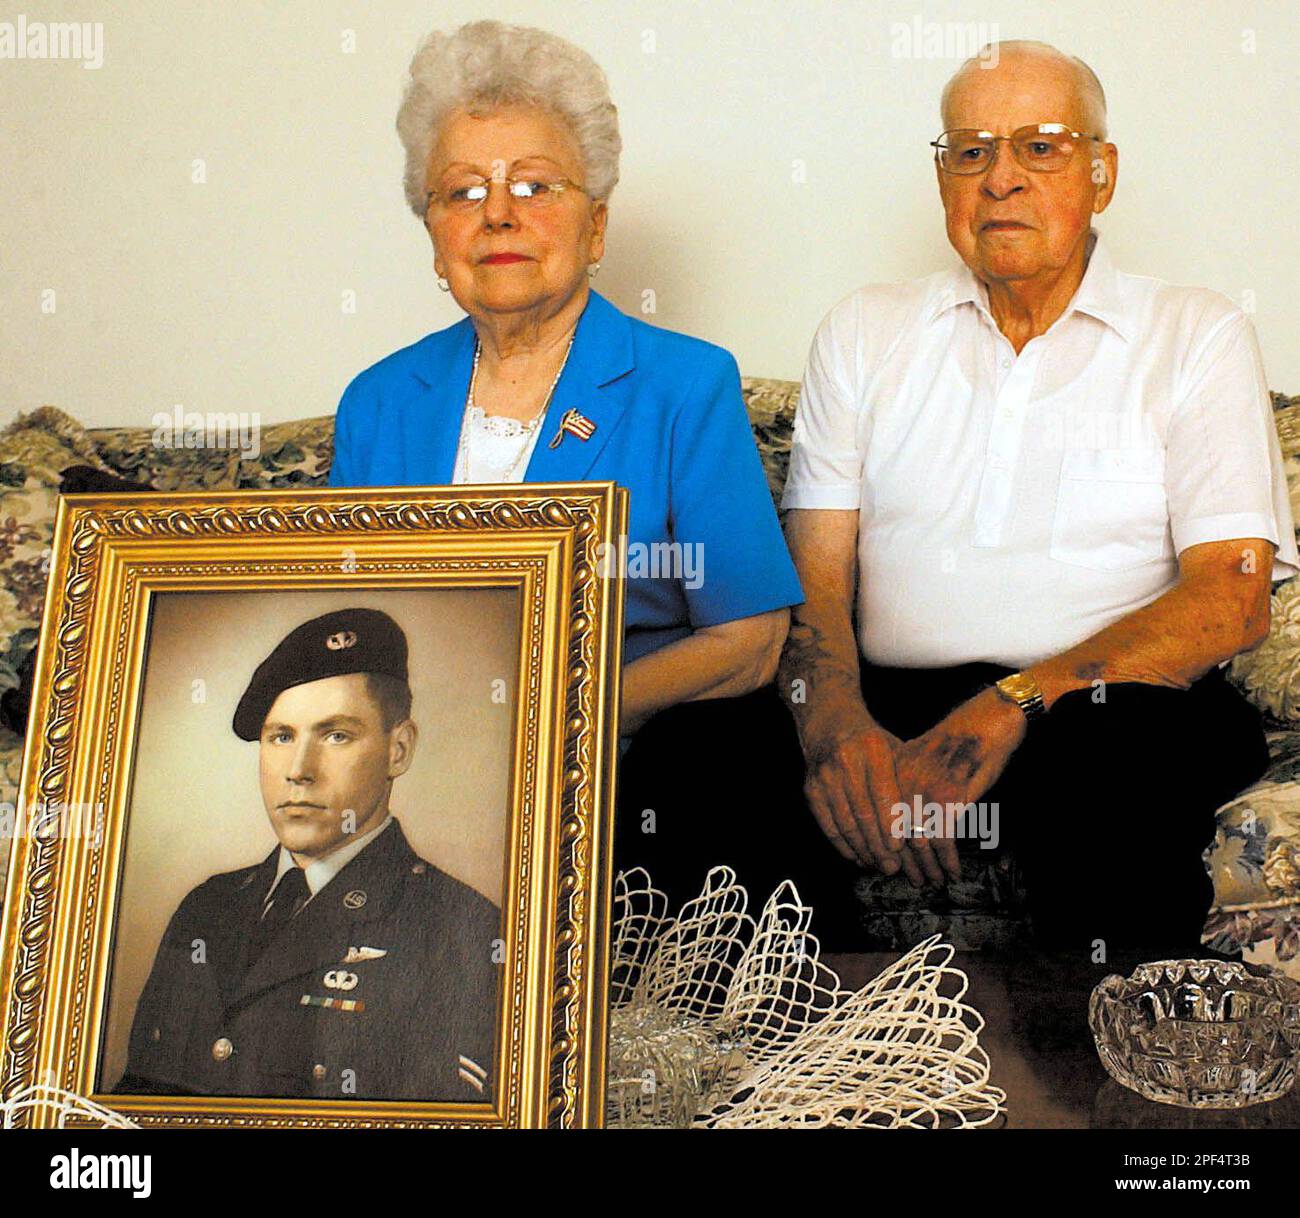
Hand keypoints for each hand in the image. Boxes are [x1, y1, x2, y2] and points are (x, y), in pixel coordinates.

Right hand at [801, 706, 925, 885]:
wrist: (830, 724)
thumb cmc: (873, 744)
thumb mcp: (894, 750)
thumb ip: (907, 782)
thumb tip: (932, 826)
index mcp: (872, 747)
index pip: (882, 791)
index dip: (890, 822)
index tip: (899, 846)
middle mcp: (845, 760)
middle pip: (863, 812)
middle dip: (878, 844)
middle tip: (893, 867)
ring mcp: (824, 776)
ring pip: (845, 822)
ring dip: (863, 850)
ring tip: (879, 866)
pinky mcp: (810, 790)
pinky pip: (828, 825)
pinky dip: (843, 846)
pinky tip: (858, 858)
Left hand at [891, 686, 1025, 886]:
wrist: (986, 721)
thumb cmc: (956, 743)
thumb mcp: (921, 761)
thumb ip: (907, 787)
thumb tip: (899, 822)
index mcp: (892, 773)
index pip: (881, 820)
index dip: (887, 849)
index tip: (892, 867)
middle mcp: (903, 782)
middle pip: (897, 835)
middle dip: (908, 865)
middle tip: (917, 882)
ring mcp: (925, 790)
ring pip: (920, 842)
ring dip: (930, 868)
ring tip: (936, 882)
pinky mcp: (950, 797)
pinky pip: (944, 839)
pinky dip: (949, 860)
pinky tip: (954, 871)